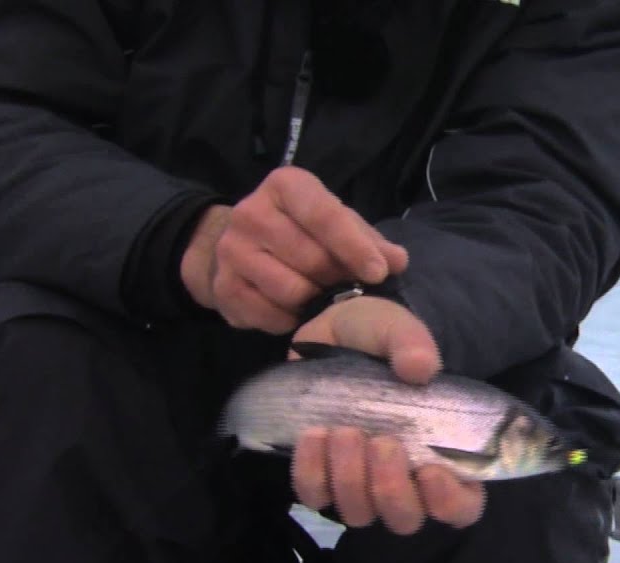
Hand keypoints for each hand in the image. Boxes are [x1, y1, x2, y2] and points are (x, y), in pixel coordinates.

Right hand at [180, 167, 408, 333]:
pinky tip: (294, 310)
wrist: (240, 246)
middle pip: (310, 258)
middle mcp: (251, 211)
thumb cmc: (301, 231)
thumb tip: (397, 261)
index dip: (354, 247)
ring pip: (290, 290)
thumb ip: (368, 240)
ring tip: (319, 297)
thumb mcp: (337, 224)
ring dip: (314, 301)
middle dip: (337, 279)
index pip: (324, 215)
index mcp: (286, 186)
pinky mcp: (222, 286)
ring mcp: (231, 250)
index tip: (379, 273)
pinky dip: (290, 319)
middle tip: (347, 287)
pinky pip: (269, 315)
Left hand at [289, 297, 485, 534]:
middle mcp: (405, 479)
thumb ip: (412, 342)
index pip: (462, 506)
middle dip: (391, 489)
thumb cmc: (378, 337)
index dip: (450, 502)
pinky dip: (312, 472)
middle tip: (382, 442)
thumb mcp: (396, 326)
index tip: (432, 471)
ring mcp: (360, 484)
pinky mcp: (321, 477)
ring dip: (350, 478)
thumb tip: (421, 367)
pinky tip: (313, 436)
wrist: (330, 335)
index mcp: (443, 453)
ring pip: (360, 514)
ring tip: (342, 431)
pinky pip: (316, 496)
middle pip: (405, 519)